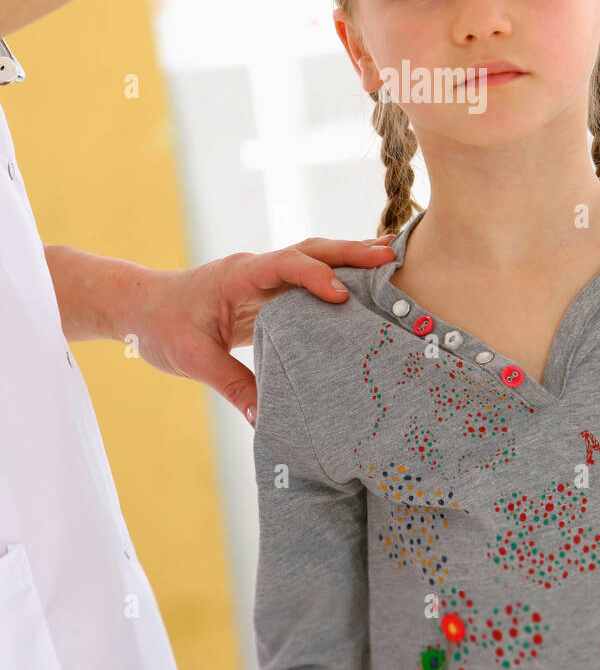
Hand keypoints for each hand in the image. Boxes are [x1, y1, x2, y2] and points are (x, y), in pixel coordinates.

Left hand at [121, 236, 394, 426]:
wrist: (140, 307)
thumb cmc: (161, 326)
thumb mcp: (193, 359)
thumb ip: (233, 385)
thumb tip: (265, 420)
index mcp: (238, 274)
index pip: (284, 265)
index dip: (314, 276)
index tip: (340, 294)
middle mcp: (256, 268)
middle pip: (310, 249)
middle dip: (349, 251)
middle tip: (390, 255)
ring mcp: (264, 276)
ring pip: (314, 257)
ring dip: (349, 257)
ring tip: (390, 259)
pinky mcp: (268, 290)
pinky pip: (308, 278)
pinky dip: (338, 275)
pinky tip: (363, 284)